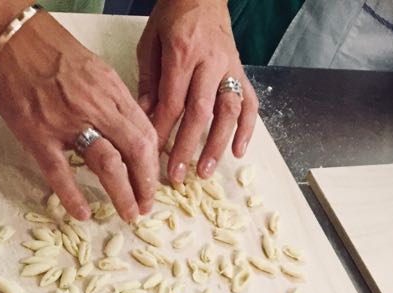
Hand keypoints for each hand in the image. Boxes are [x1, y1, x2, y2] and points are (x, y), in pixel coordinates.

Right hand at [0, 12, 158, 221]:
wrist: (10, 37)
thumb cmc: (50, 52)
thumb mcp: (94, 70)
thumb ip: (111, 102)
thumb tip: (127, 134)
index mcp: (111, 89)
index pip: (145, 132)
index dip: (153, 163)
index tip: (153, 182)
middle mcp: (95, 105)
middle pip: (135, 151)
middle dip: (145, 184)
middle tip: (145, 206)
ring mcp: (66, 122)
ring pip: (107, 164)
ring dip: (122, 194)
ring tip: (128, 213)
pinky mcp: (38, 135)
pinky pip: (60, 172)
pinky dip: (73, 197)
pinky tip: (83, 213)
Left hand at [137, 0, 257, 182]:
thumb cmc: (172, 17)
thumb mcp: (150, 44)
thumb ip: (148, 82)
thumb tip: (144, 120)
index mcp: (182, 53)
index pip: (172, 102)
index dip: (162, 132)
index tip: (150, 156)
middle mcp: (210, 62)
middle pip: (200, 112)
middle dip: (187, 147)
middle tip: (176, 175)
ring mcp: (229, 67)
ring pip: (228, 111)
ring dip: (217, 145)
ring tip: (206, 172)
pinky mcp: (241, 70)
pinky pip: (249, 102)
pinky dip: (246, 129)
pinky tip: (238, 152)